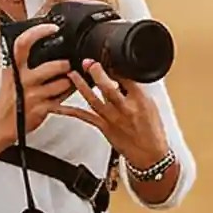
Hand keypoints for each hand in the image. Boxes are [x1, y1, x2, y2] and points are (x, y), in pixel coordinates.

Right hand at [0, 23, 74, 143]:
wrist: (0, 124)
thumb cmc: (9, 98)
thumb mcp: (11, 76)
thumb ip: (25, 62)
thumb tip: (46, 45)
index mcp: (14, 68)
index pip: (23, 43)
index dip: (39, 32)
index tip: (53, 28)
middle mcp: (22, 80)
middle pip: (52, 66)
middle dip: (65, 65)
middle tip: (67, 65)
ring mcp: (32, 95)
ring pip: (63, 84)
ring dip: (70, 82)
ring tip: (67, 82)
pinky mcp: (41, 109)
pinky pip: (63, 99)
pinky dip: (68, 95)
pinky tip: (67, 93)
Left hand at [51, 59, 168, 163]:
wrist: (150, 155)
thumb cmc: (152, 131)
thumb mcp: (151, 105)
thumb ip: (136, 90)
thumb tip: (124, 77)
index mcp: (139, 100)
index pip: (126, 78)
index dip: (115, 65)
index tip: (107, 56)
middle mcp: (124, 109)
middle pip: (108, 88)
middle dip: (96, 73)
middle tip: (88, 62)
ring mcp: (112, 118)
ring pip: (93, 99)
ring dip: (81, 86)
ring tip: (72, 74)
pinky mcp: (103, 127)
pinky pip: (85, 117)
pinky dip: (70, 111)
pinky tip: (60, 106)